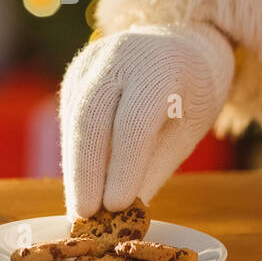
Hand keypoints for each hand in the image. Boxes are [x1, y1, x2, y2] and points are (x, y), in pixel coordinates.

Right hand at [60, 22, 233, 218]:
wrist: (180, 44)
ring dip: (75, 167)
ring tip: (80, 208)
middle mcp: (120, 55)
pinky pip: (71, 116)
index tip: (116, 207)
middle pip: (91, 116)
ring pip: (74, 118)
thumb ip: (154, 167)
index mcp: (160, 66)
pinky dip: (75, 153)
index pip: (134, 121)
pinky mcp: (77, 73)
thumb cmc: (190, 96)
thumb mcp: (186, 131)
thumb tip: (125, 216)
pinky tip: (80, 183)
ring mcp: (93, 61)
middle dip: (84, 171)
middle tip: (85, 215)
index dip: (122, 166)